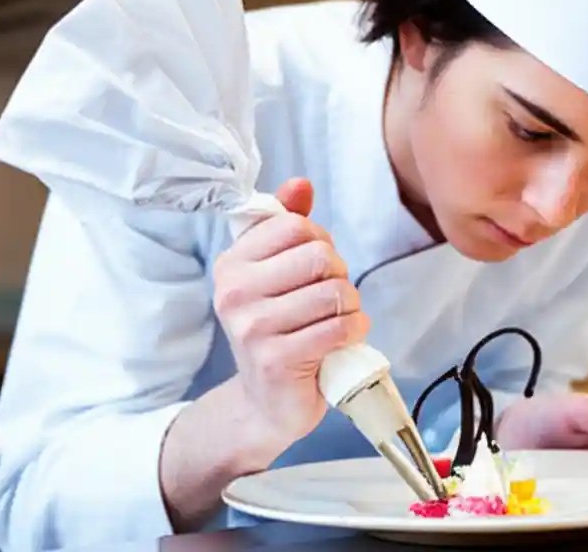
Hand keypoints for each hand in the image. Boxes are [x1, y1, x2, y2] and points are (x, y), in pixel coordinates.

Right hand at [211, 177, 369, 460]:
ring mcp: (252, 328)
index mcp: (232, 263)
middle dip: (339, 275)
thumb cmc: (279, 331)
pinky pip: (339, 327)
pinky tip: (344, 340)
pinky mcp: (277, 360)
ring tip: (337, 321)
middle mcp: (234, 292)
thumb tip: (300, 183)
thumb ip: (288, 226)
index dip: (320, 243)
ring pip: (334, 292)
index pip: (296, 225)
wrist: (267, 404)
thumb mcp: (277, 274)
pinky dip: (354, 331)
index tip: (314, 269)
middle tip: (331, 298)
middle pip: (319, 255)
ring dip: (350, 307)